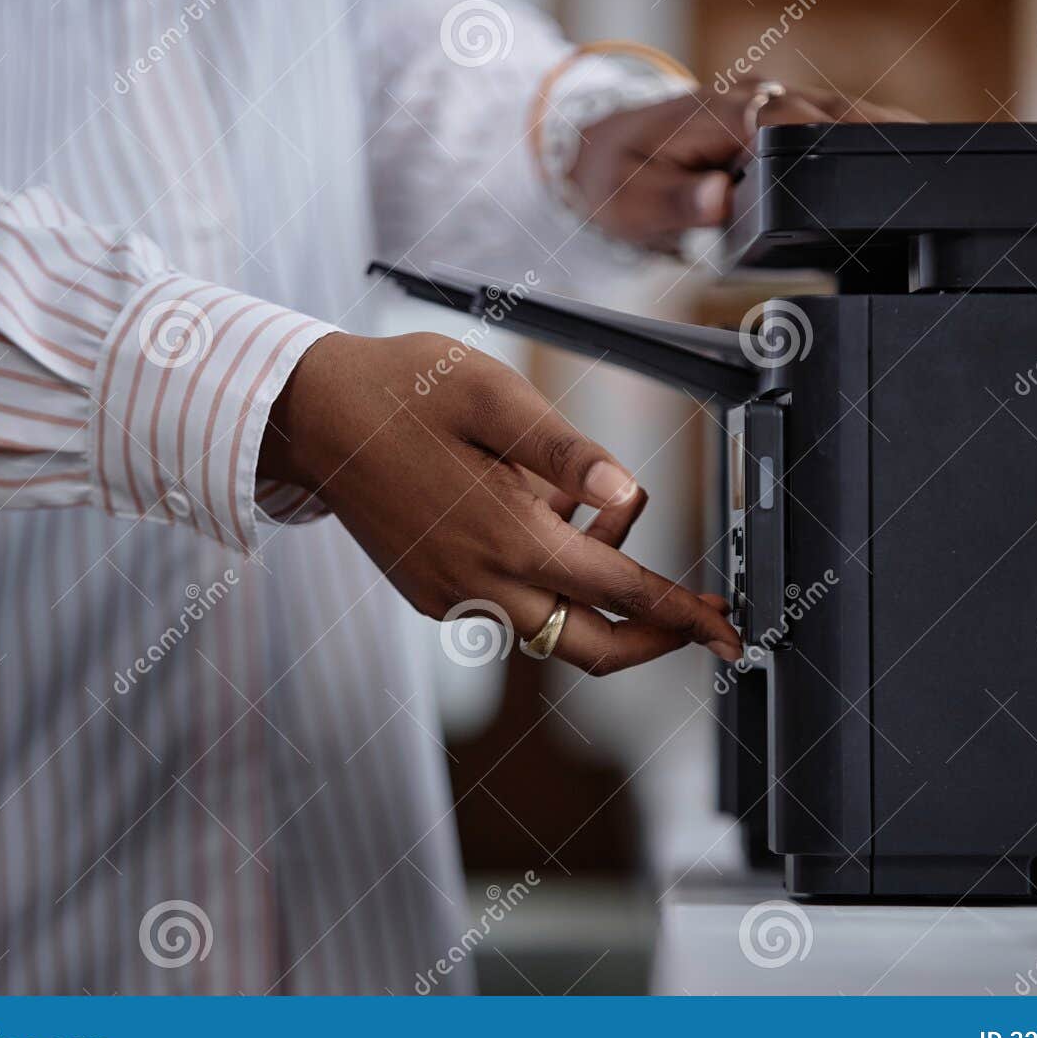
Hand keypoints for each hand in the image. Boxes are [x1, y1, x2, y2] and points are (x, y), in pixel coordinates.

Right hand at [261, 331, 743, 673]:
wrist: (311, 415)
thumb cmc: (402, 390)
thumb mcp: (494, 396)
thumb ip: (567, 452)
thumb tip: (630, 496)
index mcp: (507, 536)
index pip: (619, 594)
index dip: (681, 613)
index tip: (725, 630)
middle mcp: (479, 582)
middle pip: (589, 647)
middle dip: (651, 637)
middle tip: (695, 615)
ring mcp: (451, 595)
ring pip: (549, 627)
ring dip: (589, 591)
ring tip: (586, 507)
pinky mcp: (432, 592)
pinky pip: (508, 606)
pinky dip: (543, 578)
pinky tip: (534, 510)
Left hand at [569, 81, 917, 249]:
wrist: (604, 154)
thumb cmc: (616, 178)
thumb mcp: (628, 203)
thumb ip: (672, 204)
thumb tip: (715, 201)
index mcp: (721, 113)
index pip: (792, 127)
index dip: (834, 154)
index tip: (872, 183)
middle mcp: (755, 100)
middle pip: (835, 116)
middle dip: (881, 141)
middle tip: (931, 177)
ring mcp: (773, 108)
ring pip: (844, 117)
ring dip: (887, 136)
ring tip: (940, 164)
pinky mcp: (784, 121)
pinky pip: (835, 128)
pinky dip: (870, 142)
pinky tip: (908, 162)